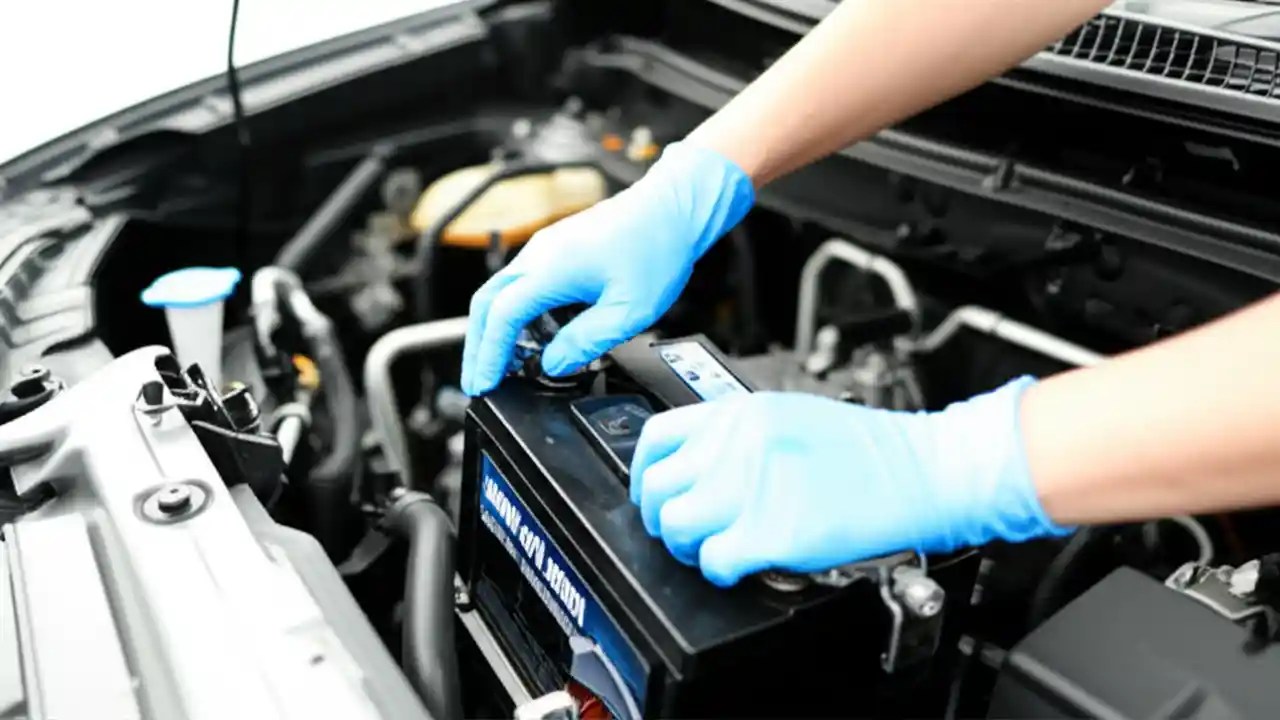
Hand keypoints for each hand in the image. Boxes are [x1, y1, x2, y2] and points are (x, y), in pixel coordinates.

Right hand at [460, 141, 754, 395]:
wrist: (673, 207)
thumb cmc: (658, 248)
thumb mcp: (630, 310)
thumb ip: (587, 341)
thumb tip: (554, 363)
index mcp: (552, 269)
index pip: (502, 317)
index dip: (489, 355)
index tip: (485, 383)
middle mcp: (539, 255)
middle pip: (487, 304)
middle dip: (478, 347)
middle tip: (480, 380)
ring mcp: (545, 250)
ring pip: (502, 293)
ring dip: (497, 330)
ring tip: (507, 367)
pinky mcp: (556, 250)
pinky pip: (523, 285)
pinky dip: (517, 314)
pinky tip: (535, 338)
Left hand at [628, 378, 1070, 586]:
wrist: (927, 470)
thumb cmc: (871, 450)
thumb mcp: (789, 416)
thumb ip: (736, 435)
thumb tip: (697, 466)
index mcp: (740, 412)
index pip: (655, 439)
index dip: (645, 477)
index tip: (654, 495)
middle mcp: (739, 445)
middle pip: (659, 489)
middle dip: (664, 519)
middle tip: (688, 532)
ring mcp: (754, 488)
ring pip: (677, 527)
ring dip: (689, 547)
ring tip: (717, 549)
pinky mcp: (775, 532)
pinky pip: (714, 561)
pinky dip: (720, 571)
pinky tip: (741, 565)